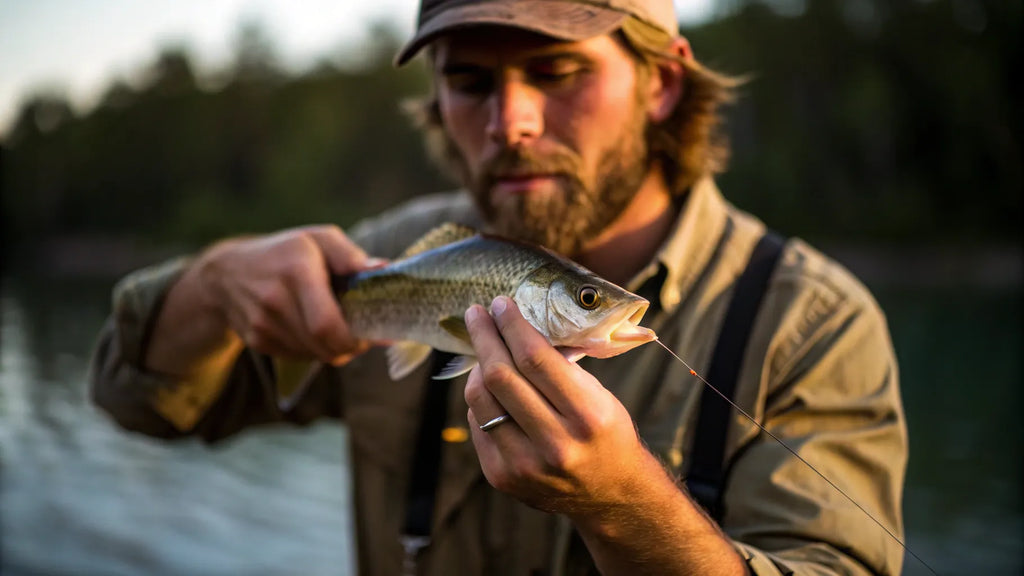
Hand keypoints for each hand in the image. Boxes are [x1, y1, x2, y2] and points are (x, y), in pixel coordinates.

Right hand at [195, 225, 381, 364]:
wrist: (225, 273)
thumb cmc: (284, 252)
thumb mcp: (317, 238)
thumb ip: (349, 255)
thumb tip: (381, 270)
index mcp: (296, 271)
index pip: (326, 325)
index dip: (354, 339)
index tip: (372, 333)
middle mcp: (275, 300)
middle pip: (324, 345)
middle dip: (350, 347)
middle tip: (363, 336)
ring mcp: (262, 324)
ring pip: (314, 355)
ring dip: (334, 349)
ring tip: (338, 327)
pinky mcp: (257, 341)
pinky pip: (299, 356)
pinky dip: (315, 350)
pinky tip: (313, 330)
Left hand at [463, 295, 656, 520]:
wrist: (610, 495)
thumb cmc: (605, 432)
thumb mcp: (599, 396)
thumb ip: (561, 367)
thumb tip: (518, 324)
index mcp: (587, 416)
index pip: (536, 359)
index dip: (512, 325)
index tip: (500, 304)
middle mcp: (556, 444)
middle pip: (501, 376)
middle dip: (484, 336)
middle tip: (476, 314)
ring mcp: (525, 465)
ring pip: (480, 400)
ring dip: (476, 366)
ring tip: (482, 349)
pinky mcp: (502, 478)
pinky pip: (476, 424)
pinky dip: (480, 400)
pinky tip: (490, 388)